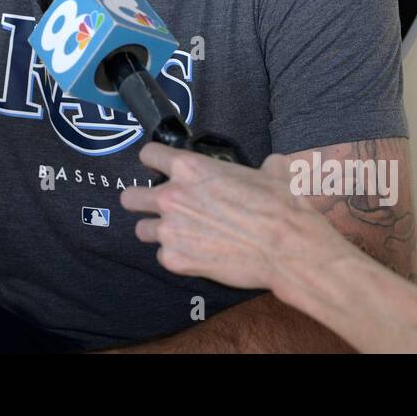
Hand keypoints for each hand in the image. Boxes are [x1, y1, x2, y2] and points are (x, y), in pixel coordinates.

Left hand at [119, 143, 348, 290]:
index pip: (148, 155)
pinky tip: (198, 254)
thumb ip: (260, 165)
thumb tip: (271, 165)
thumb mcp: (270, 172)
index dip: (155, 161)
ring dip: (157, 231)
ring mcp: (170, 231)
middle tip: (160, 206)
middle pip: (129, 197)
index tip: (159, 168)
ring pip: (141, 230)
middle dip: (141, 201)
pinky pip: (163, 256)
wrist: (287, 249)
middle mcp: (171, 196)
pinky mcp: (175, 261)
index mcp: (188, 168)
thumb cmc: (280, 207)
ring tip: (181, 234)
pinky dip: (176, 256)